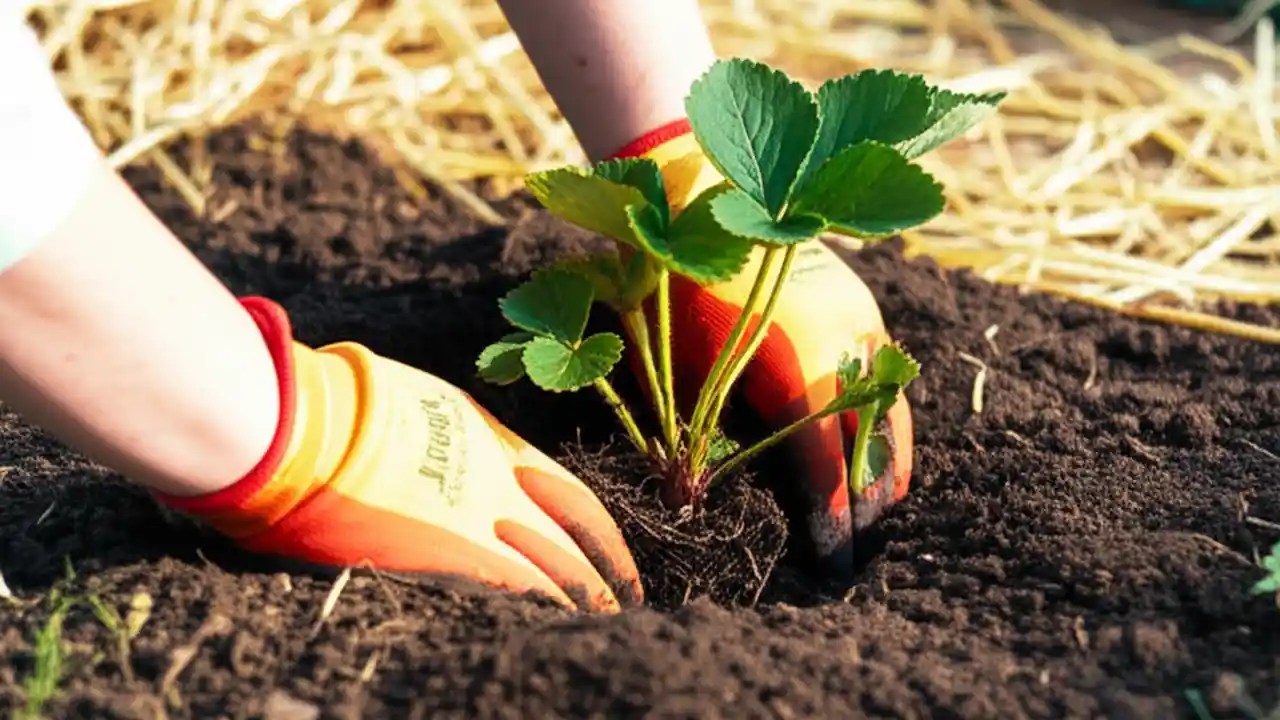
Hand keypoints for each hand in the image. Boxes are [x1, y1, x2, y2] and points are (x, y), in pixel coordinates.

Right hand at [155, 297, 642, 612]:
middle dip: (605, 584)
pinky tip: (555, 636)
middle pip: (574, 546)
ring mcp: (473, 526)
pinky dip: (540, 617)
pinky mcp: (443, 559)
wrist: (308, 422)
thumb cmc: (347, 402)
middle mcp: (500, 489)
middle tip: (624, 612)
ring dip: (581, 607)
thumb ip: (457, 441)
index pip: (576, 502)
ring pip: (553, 576)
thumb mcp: (426, 407)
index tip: (620, 566)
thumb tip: (454, 455)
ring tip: (602, 634)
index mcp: (498, 448)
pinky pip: (512, 595)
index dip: (605, 540)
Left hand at [610, 120, 913, 575]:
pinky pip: (889, 377)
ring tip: (877, 512)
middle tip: (856, 549)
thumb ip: (710, 430)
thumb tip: (708, 495)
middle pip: (875, 446)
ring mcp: (861, 318)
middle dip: (869, 505)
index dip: (834, 520)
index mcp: (798, 364)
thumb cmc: (673, 282)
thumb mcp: (681, 366)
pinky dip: (886, 421)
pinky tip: (874, 448)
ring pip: (894, 412)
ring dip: (887, 468)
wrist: (702, 184)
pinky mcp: (862, 303)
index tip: (832, 561)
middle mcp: (845, 343)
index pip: (829, 466)